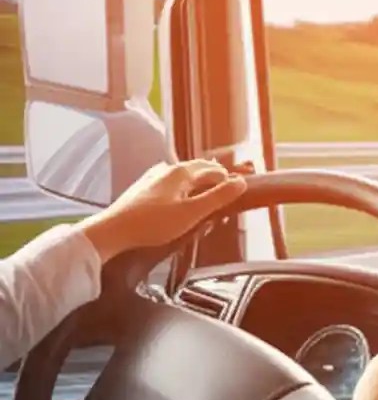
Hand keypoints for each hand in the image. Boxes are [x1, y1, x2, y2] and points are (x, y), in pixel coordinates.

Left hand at [75, 160, 246, 261]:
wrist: (113, 230)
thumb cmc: (154, 223)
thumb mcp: (192, 213)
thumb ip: (218, 197)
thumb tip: (241, 183)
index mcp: (182, 172)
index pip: (214, 170)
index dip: (229, 180)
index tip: (238, 194)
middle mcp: (167, 169)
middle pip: (199, 169)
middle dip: (215, 180)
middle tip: (227, 195)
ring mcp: (154, 177)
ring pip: (184, 176)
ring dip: (199, 184)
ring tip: (207, 199)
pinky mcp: (144, 188)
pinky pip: (172, 183)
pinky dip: (184, 189)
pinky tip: (182, 202)